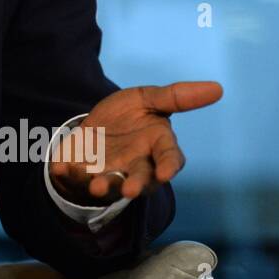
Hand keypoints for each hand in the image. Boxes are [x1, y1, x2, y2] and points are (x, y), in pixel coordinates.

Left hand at [48, 81, 221, 205]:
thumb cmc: (130, 114)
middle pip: (139, 179)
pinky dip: (67, 172)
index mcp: (156, 146)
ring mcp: (109, 171)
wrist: (96, 124)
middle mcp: (135, 164)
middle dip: (134, 185)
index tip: (166, 174)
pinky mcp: (82, 172)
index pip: (169, 159)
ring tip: (95, 185)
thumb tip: (218, 88)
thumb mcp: (149, 98)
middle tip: (129, 190)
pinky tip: (59, 167)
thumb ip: (177, 97)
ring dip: (103, 185)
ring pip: (109, 184)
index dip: (169, 167)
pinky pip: (73, 175)